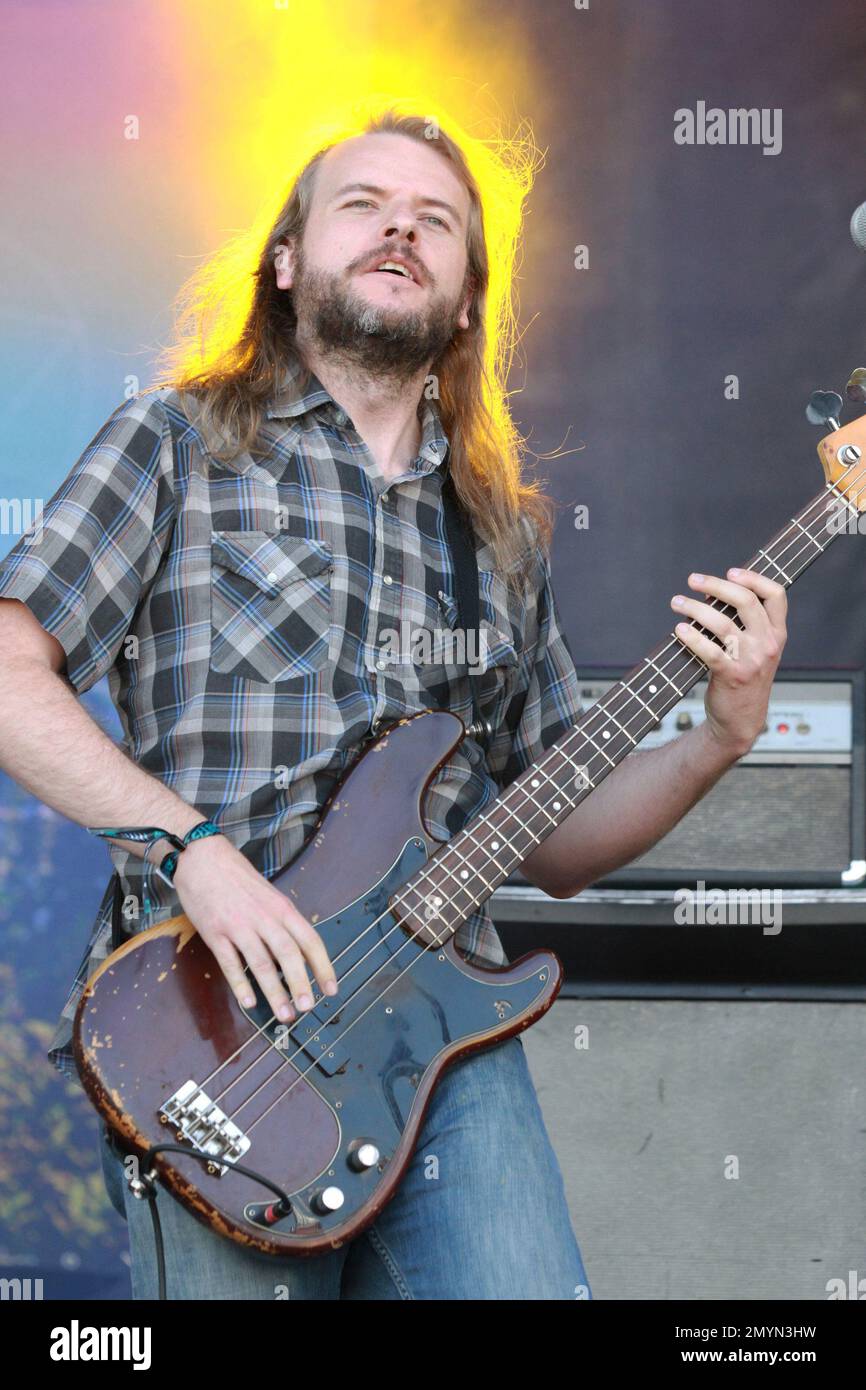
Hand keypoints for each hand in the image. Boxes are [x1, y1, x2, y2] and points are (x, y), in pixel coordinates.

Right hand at [172, 834, 336, 1022]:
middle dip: (300, 983)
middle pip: (288, 954)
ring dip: (275, 992)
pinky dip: (241, 984)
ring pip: (261, 963)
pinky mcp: (214, 932)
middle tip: (308, 1007)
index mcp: (282, 907)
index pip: (310, 939)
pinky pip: (230, 963)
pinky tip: (249, 1002)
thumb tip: (297, 954)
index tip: (331, 989)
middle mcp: (264, 917)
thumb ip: (282, 921)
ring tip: (284, 1014)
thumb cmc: (236, 876)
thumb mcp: (269, 893)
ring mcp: (238, 925)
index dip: (323, 966)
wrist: (201, 857)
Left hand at [670, 567, 787, 756]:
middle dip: (715, 585)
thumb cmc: (743, 679)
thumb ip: (745, 624)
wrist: (741, 720)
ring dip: (694, 608)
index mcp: (777, 634)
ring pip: (722, 623)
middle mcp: (768, 644)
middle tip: (692, 580)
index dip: (754, 578)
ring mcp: (751, 660)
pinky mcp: (732, 675)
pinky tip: (679, 629)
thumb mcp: (757, 650)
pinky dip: (692, 637)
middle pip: (745, 601)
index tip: (731, 571)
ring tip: (676, 602)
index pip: (776, 595)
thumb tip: (712, 592)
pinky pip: (709, 650)